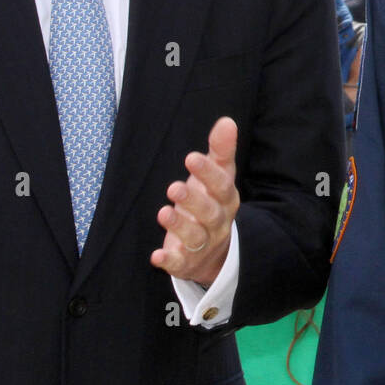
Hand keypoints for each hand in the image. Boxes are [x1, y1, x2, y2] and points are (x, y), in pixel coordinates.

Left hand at [150, 117, 239, 285]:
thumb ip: (221, 150)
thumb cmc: (211, 201)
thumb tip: (227, 121)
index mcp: (226, 199)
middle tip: (174, 187)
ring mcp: (203, 244)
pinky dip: (169, 261)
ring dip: (180, 226)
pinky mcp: (187, 262)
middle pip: (210, 213)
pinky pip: (180, 264)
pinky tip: (156, 256)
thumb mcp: (218, 175)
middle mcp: (218, 222)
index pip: (222, 186)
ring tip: (163, 212)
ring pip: (195, 238)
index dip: (208, 173)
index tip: (191, 157)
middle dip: (194, 201)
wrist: (215, 250)